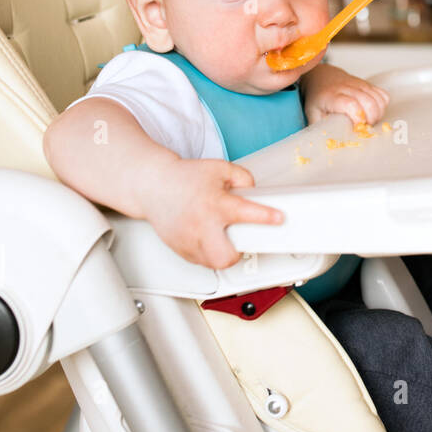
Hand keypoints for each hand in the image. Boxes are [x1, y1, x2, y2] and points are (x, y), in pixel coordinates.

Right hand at [137, 157, 282, 269]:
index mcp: (214, 204)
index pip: (244, 212)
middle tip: (241, 240)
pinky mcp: (180, 249)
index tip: (278, 218)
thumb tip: (255, 193)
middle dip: (238, 253)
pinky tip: (209, 239)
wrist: (152, 186)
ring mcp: (189, 240)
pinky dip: (209, 254)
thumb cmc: (184, 178)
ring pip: (213, 264)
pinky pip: (201, 261)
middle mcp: (201, 225)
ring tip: (223, 239)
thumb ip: (243, 178)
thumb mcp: (220, 168)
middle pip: (225, 257)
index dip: (265, 217)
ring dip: (223, 255)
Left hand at [300, 64, 388, 127]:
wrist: (322, 77)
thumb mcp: (313, 114)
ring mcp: (360, 85)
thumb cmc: (318, 98)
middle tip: (364, 127)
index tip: (357, 127)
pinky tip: (374, 112)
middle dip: (371, 119)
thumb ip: (321, 128)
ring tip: (369, 121)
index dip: (358, 118)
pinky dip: (383, 107)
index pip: (351, 104)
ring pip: (379, 99)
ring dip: (378, 114)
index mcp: (332, 96)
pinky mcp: (369, 85)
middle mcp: (348, 88)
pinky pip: (383, 96)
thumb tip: (329, 144)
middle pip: (369, 102)